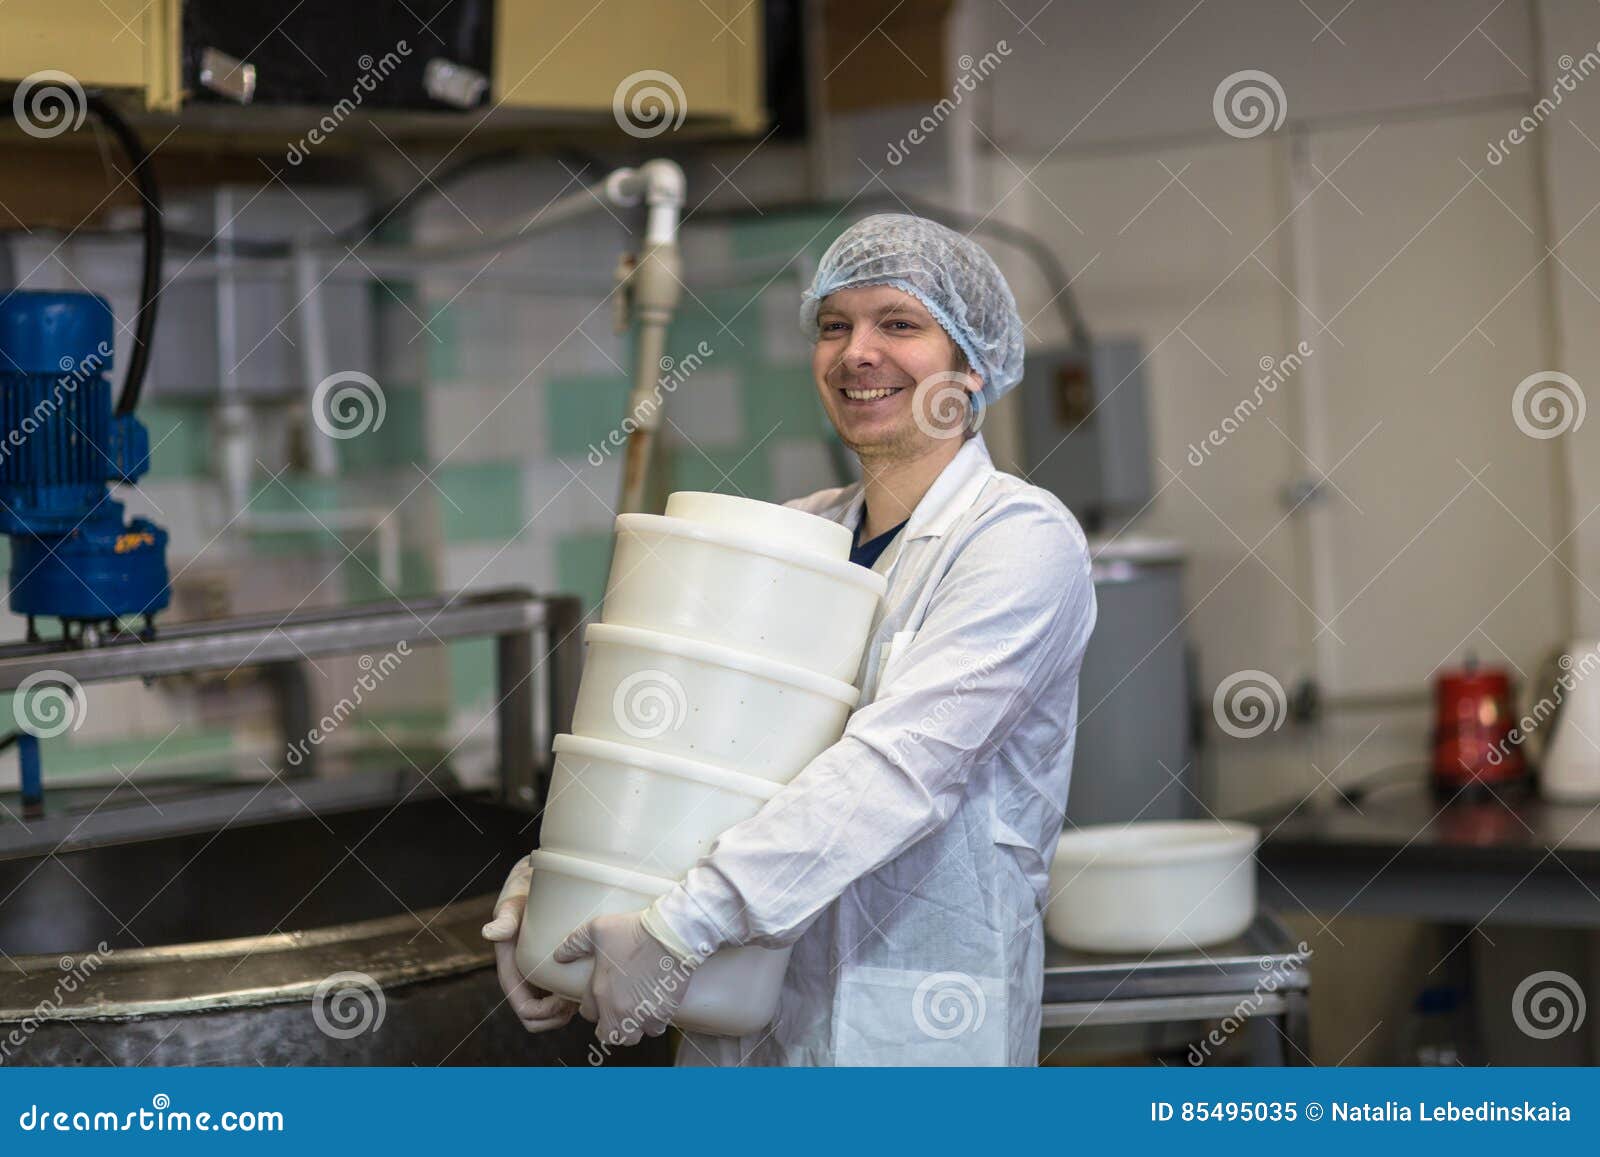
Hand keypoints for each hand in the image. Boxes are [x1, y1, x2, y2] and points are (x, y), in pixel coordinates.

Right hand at [481, 855, 578, 1032]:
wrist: (534, 885)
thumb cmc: (521, 896)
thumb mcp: (512, 906)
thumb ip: (504, 919)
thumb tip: (489, 932)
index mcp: (512, 974)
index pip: (525, 1010)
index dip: (545, 1013)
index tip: (564, 998)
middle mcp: (525, 981)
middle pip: (539, 1020)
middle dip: (558, 1017)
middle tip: (579, 997)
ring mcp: (540, 978)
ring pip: (554, 1014)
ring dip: (569, 1011)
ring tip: (586, 990)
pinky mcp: (555, 971)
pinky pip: (564, 996)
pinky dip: (576, 996)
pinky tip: (592, 979)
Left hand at [554, 911, 697, 1046]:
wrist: (670, 935)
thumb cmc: (634, 931)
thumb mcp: (597, 930)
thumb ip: (575, 944)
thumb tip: (559, 955)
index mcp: (599, 991)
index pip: (588, 1013)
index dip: (592, 1006)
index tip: (599, 997)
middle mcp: (618, 1008)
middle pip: (608, 1034)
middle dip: (608, 1027)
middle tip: (614, 1015)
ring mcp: (641, 1013)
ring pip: (631, 1037)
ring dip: (630, 1029)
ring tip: (632, 1016)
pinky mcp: (662, 1012)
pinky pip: (654, 1030)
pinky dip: (652, 1023)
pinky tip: (652, 1009)